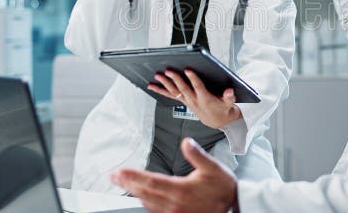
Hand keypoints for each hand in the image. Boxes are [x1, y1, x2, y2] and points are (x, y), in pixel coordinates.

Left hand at [111, 138, 237, 212]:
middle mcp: (175, 203)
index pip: (150, 181)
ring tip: (124, 184)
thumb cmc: (223, 188)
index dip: (133, 176)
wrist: (233, 206)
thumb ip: (197, 155)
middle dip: (127, 184)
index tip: (120, 171)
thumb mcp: (213, 168)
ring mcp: (175, 212)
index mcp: (181, 189)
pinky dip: (145, 201)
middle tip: (114, 177)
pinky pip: (155, 210)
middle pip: (144, 193)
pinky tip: (142, 196)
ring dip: (134, 192)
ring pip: (148, 202)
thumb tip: (186, 142)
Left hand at [148, 69, 242, 129]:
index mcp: (205, 99)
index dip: (193, 79)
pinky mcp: (183, 101)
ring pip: (174, 92)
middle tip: (169, 71)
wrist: (217, 121)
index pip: (198, 87)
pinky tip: (152, 86)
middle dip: (175, 79)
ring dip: (165, 84)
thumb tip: (229, 91)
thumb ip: (229, 97)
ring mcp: (187, 101)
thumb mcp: (230, 104)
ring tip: (157, 76)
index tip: (188, 70)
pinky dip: (160, 91)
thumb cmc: (223, 109)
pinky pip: (170, 96)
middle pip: (183, 89)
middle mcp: (194, 100)